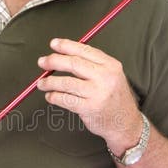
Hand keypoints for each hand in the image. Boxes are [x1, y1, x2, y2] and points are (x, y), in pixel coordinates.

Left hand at [37, 38, 144, 153]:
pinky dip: (54, 97)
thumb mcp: (112, 75)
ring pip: (66, 82)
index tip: (54, 44)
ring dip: (50, 82)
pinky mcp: (89, 108)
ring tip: (42, 83)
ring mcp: (97, 93)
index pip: (84, 50)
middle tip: (42, 62)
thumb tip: (66, 54)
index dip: (66, 46)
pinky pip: (66, 99)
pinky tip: (50, 96)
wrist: (125, 123)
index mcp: (110, 65)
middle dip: (53, 61)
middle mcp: (105, 77)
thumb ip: (93, 64)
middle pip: (73, 63)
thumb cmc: (115, 98)